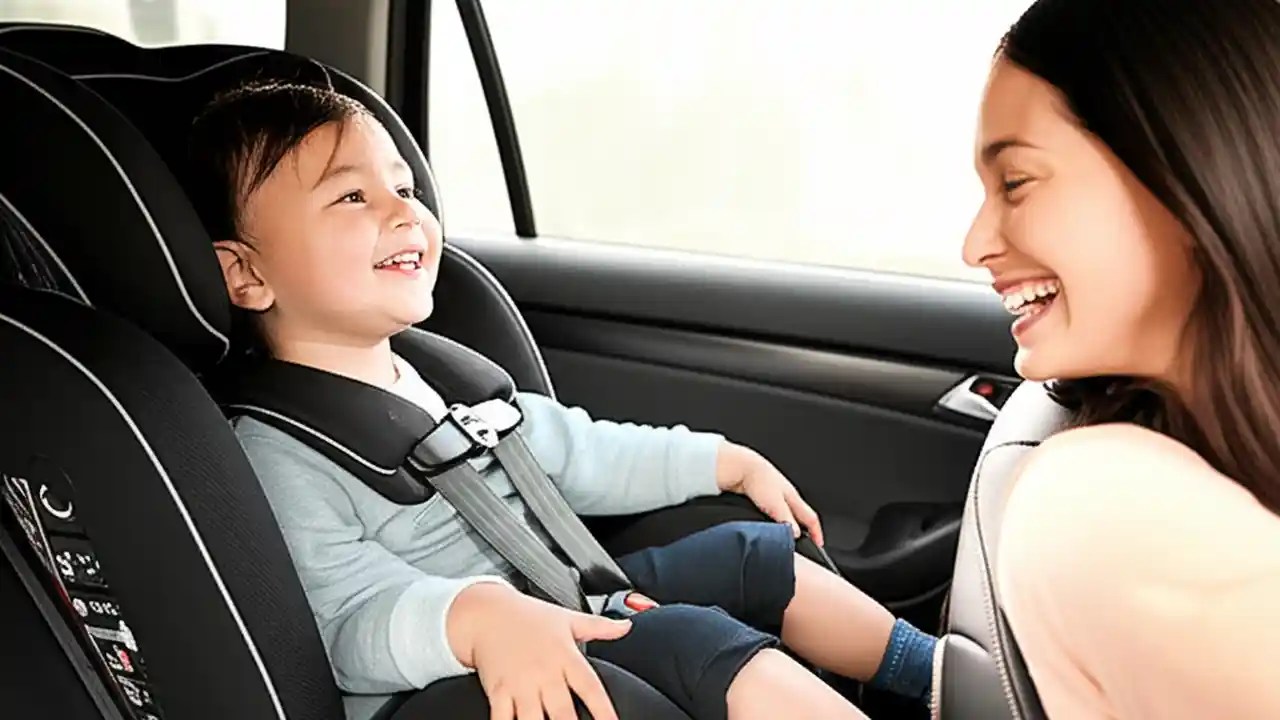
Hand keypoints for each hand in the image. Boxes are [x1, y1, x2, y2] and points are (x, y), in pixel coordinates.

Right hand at [448, 583, 631, 719]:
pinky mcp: (497, 691)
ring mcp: (520, 684)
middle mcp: (544, 673)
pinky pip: (502, 718)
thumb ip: (600, 627)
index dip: (604, 710)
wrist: (486, 612)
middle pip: (563, 711)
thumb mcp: (567, 618)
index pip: (590, 688)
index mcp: (565, 657)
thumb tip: (627, 626)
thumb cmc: (529, 617)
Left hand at [716, 443, 824, 545]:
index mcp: (793, 497)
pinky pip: (773, 512)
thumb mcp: (775, 505)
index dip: (817, 533)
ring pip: (787, 514)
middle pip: (801, 515)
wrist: (741, 467)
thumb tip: (796, 534)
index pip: (811, 518)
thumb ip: (787, 520)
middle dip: (805, 529)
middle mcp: (786, 495)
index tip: (819, 545)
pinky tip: (768, 525)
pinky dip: (775, 521)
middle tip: (804, 544)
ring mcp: (775, 495)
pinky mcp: (762, 496)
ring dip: (789, 525)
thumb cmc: (759, 480)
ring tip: (786, 537)